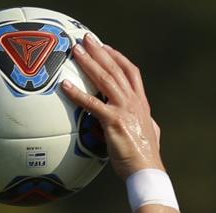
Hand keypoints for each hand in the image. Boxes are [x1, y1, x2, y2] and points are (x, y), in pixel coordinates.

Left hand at [62, 34, 163, 177]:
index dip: (118, 58)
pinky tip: (65, 86)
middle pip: (116, 69)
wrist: (147, 170)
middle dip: (100, 51)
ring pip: (105, 79)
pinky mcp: (114, 121)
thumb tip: (148, 123)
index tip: (106, 48)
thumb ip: (146, 123)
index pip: (130, 72)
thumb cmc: (145, 158)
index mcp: (141, 103)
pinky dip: (77, 93)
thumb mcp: (150, 133)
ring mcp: (124, 109)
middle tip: (87, 39)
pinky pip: (92, 103)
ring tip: (76, 51)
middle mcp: (134, 101)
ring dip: (89, 63)